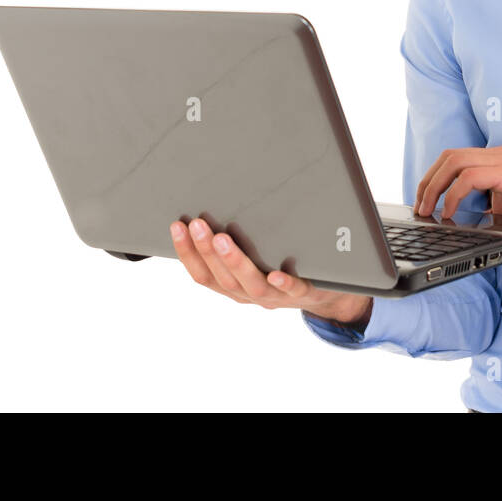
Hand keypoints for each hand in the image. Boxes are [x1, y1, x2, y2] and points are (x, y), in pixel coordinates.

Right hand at [169, 217, 372, 326]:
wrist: (324, 291)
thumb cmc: (281, 267)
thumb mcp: (253, 257)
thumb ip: (231, 240)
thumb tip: (208, 204)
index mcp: (233, 285)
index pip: (202, 274)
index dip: (187, 252)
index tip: (176, 226)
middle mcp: (249, 294)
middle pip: (222, 278)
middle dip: (206, 250)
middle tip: (196, 224)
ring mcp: (276, 296)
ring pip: (251, 285)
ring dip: (234, 262)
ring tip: (222, 238)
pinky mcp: (304, 293)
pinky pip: (292, 290)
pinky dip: (282, 284)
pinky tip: (276, 274)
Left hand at [414, 145, 501, 246]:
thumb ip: (480, 202)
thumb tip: (448, 214)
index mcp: (496, 159)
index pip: (454, 158)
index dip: (432, 177)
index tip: (422, 200)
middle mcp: (499, 154)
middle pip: (448, 156)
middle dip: (428, 181)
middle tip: (419, 207)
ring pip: (455, 162)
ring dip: (435, 187)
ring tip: (429, 211)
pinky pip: (469, 177)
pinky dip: (454, 195)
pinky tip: (449, 213)